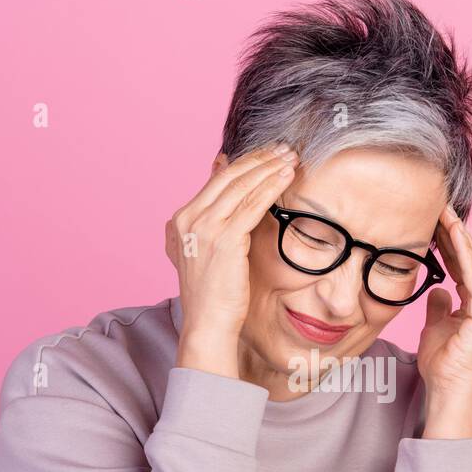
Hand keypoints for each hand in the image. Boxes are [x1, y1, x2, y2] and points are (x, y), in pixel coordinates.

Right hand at [165, 144, 298, 376]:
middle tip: (284, 148)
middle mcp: (188, 219)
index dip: (245, 163)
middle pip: (229, 177)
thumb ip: (213, 216)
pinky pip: (252, 205)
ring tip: (291, 157)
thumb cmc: (213, 293)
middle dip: (260, 159)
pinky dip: (272, 187)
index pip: (217, 180)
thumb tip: (221, 176)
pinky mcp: (223, 239)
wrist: (208, 324)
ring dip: (269, 168)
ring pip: (241, 187)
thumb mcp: (206, 250)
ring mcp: (203, 228)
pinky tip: (287, 176)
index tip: (268, 153)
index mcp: (180, 220)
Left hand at [417, 203, 471, 437]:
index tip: (432, 219)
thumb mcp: (437, 326)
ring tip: (441, 210)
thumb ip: (440, 305)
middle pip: (470, 259)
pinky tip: (451, 231)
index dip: (448, 242)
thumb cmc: (444, 364)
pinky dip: (463, 251)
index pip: (464, 265)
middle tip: (436, 204)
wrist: (449, 389)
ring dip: (456, 234)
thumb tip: (438, 289)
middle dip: (452, 232)